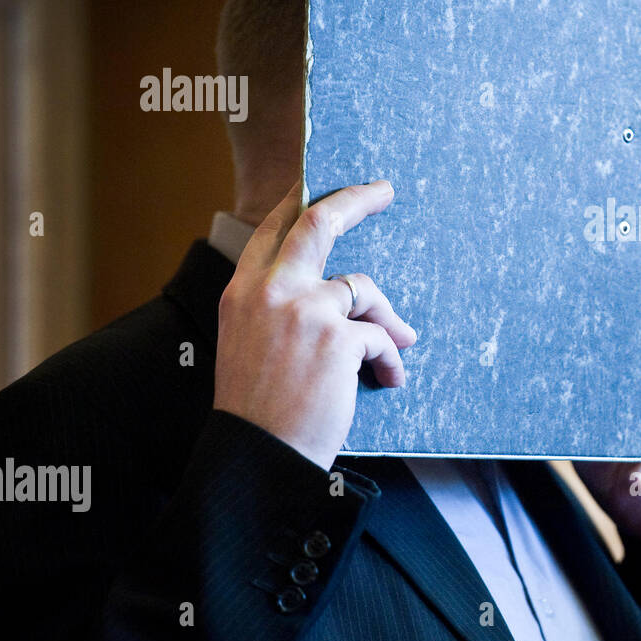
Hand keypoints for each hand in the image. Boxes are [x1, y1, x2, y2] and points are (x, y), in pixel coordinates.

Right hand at [214, 180, 416, 469]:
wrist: (257, 457)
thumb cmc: (259, 410)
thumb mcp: (251, 345)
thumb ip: (283, 311)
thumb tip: (345, 297)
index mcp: (243, 293)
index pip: (273, 230)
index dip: (299, 202)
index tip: (317, 183)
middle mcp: (270, 292)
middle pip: (319, 223)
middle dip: (355, 199)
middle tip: (383, 190)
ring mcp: (304, 312)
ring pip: (363, 290)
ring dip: (386, 321)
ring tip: (397, 349)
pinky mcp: (337, 339)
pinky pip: (380, 337)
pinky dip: (389, 360)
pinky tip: (388, 381)